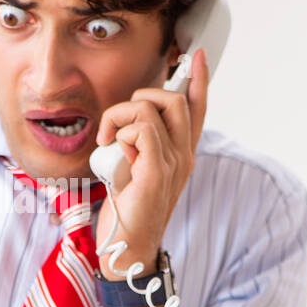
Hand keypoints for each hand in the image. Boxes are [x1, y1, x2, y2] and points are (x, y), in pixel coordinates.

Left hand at [94, 48, 208, 281]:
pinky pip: (141, 130)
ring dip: (118, 116)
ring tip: (108, 142)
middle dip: (138, 97)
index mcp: (181, 155)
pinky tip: (113, 153)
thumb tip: (129, 125)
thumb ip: (140, 148)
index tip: (196, 56)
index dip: (198, 80)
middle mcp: (183, 157)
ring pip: (149, 109)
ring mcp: (172, 165)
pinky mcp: (156, 173)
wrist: (127, 251)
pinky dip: (121, 133)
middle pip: (173, 99)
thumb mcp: (135, 171)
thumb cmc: (127, 213)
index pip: (197, 110)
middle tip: (115, 126)